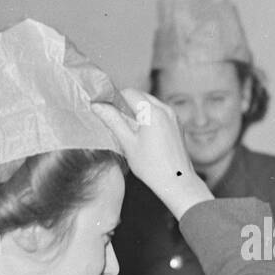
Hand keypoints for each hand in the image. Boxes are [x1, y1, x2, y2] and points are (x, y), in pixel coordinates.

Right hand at [92, 89, 210, 218]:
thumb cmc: (152, 167)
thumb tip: (97, 105)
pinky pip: (160, 112)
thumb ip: (112, 120)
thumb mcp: (127, 143)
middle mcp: (166, 110)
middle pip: (140, 95)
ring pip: (150, 103)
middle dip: (126, 103)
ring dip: (137, 109)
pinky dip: (149, 116)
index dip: (114, 97)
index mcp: (153, 112)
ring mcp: (174, 116)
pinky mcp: (177, 124)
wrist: (178, 182)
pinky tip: (142, 133)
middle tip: (114, 118)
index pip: (129, 92)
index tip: (105, 107)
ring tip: (128, 128)